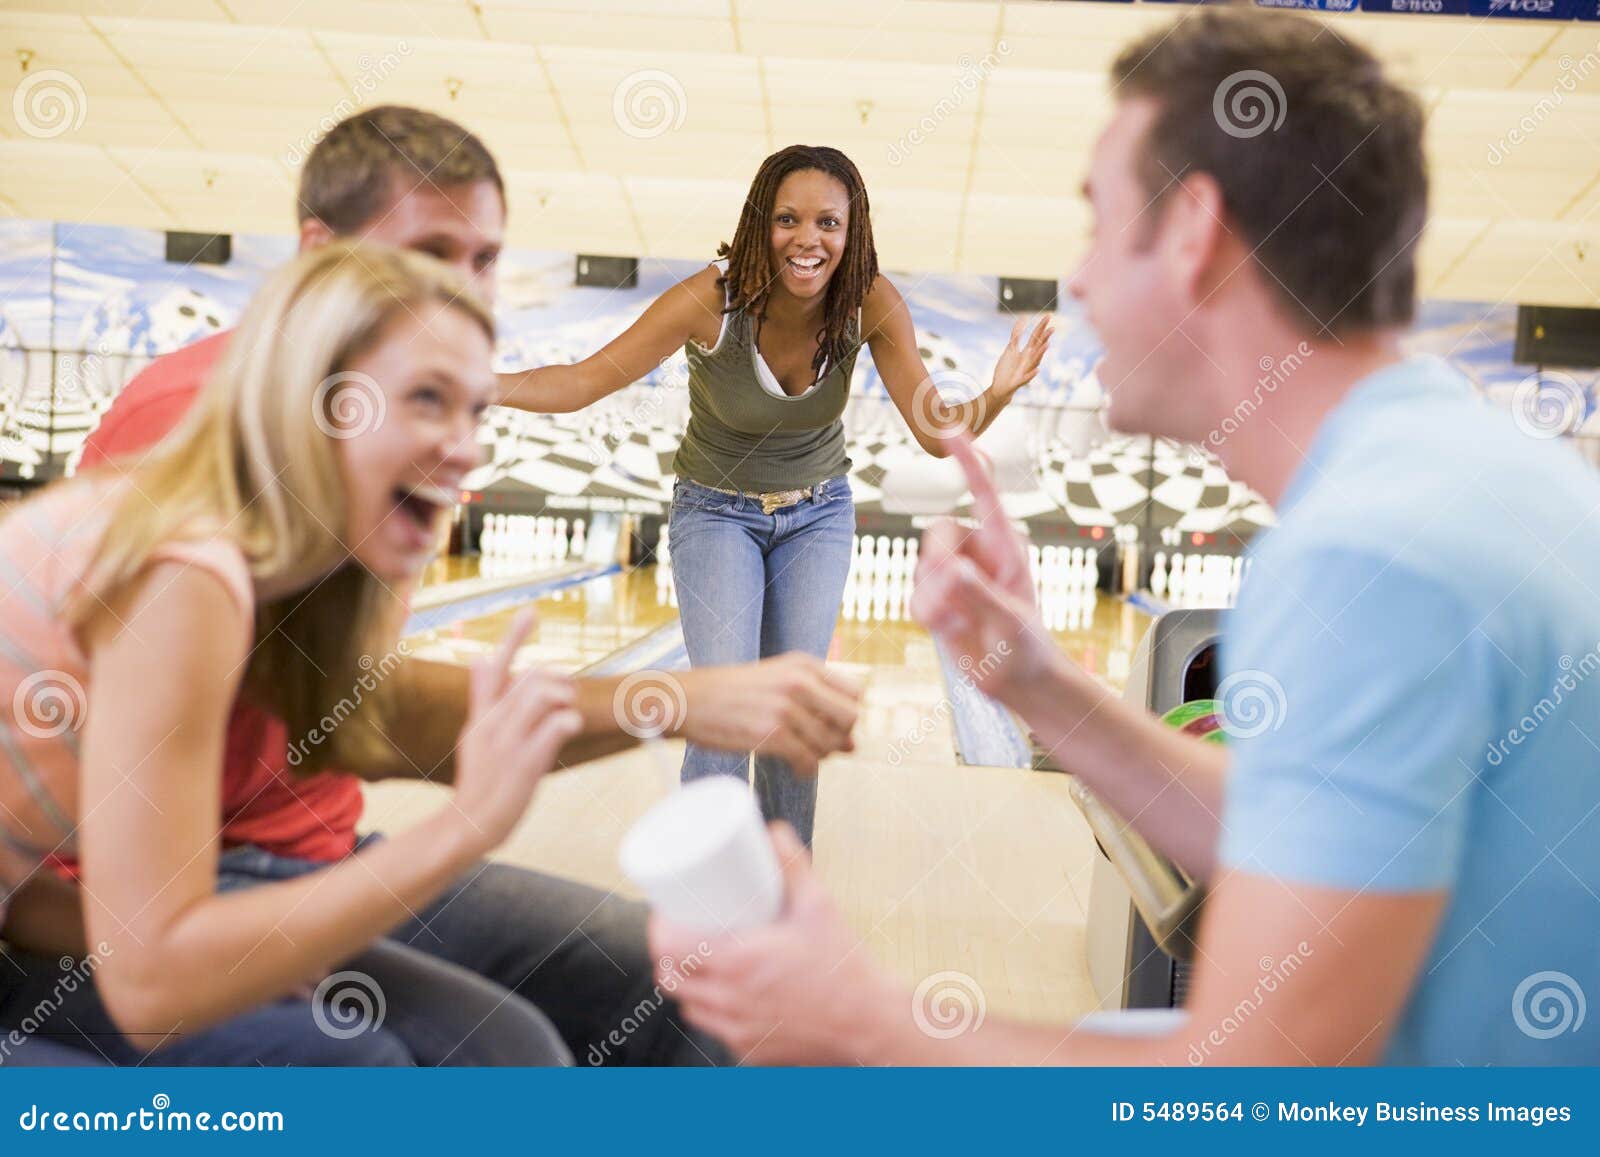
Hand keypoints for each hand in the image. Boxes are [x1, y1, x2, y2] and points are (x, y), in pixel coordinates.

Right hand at [450, 610, 583, 852]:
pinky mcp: (525, 764)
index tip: (531, 611)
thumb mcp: (476, 732)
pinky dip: (569, 721)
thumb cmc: (481, 777)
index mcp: (481, 714)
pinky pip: (555, 727)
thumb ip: (483, 696)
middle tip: (567, 694)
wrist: (469, 825)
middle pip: (529, 677)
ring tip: (566, 714)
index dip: (514, 637)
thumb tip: (481, 657)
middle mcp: (493, 723)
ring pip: (542, 695)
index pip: (495, 666)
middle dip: (556, 678)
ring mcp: (508, 742)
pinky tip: (568, 729)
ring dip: (564, 698)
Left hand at [649, 823, 900, 1064]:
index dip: (659, 929)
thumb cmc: (844, 967)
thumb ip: (793, 864)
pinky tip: (722, 996)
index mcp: (739, 963)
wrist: (870, 1023)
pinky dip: (713, 1011)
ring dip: (687, 985)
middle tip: (680, 932)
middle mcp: (731, 1000)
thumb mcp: (819, 906)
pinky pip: (715, 1029)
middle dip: (668, 955)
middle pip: (671, 978)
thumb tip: (773, 832)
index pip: (669, 948)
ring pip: (689, 1006)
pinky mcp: (749, 1050)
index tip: (664, 913)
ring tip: (696, 962)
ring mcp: (738, 1030)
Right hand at [679, 654, 860, 776]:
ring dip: (819, 756)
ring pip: (829, 743)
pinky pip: (808, 760)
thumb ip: (817, 707)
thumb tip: (854, 746)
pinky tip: (795, 768)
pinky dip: (806, 770)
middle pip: (850, 718)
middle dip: (840, 736)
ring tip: (799, 754)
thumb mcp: (777, 682)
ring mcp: (785, 708)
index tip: (829, 726)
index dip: (846, 715)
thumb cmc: (732, 693)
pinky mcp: (771, 734)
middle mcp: (799, 682)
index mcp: (803, 664)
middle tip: (819, 744)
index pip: (855, 693)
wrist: (689, 699)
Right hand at [910, 433, 1057, 706]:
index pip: (983, 494)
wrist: (1016, 681)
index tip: (950, 431)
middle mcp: (977, 552)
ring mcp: (955, 575)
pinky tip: (953, 631)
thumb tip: (954, 570)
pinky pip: (914, 594)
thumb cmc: (1027, 648)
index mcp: (1005, 545)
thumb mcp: (1012, 623)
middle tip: (957, 596)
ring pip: (922, 567)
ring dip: (937, 600)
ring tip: (965, 624)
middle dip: (939, 566)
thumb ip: (983, 596)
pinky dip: (929, 615)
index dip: (967, 461)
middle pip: (936, 532)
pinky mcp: (937, 598)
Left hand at [990, 314, 1053, 398]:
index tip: (1048, 315)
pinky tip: (1037, 369)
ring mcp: (1027, 370)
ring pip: (1036, 360)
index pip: (1036, 336)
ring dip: (1041, 353)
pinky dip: (1033, 373)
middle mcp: (1030, 359)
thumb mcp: (1011, 349)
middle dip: (1045, 337)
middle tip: (1052, 328)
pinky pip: (1028, 377)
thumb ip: (1016, 335)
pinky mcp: (1022, 381)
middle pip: (1038, 346)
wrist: (1000, 386)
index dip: (1041, 326)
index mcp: (1027, 351)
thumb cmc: (1007, 368)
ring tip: (1047, 344)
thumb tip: (1022, 319)